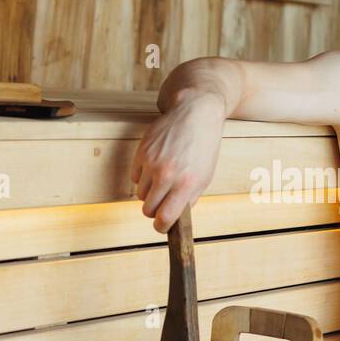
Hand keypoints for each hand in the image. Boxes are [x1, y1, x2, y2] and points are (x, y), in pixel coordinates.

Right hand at [130, 93, 224, 232]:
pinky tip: (154, 167)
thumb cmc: (203, 147)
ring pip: (140, 194)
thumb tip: (174, 216)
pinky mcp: (141, 152)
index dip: (161, 227)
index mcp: (186, 184)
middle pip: (148, 209)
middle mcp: (167, 175)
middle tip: (160, 204)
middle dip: (154, 211)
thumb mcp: (205, 176)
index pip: (165, 218)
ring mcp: (152, 163)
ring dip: (148, 193)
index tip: (162, 226)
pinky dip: (142, 177)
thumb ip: (190, 198)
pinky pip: (134, 177)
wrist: (195, 113)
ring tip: (161, 181)